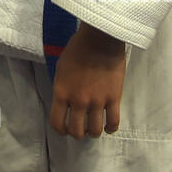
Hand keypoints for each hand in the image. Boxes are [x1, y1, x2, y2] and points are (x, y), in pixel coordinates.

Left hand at [50, 22, 126, 137]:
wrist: (100, 39)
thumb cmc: (78, 49)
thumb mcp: (61, 68)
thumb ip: (62, 87)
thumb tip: (65, 100)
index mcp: (62, 92)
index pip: (57, 123)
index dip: (60, 130)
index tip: (64, 129)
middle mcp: (78, 101)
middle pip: (76, 131)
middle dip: (77, 133)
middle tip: (81, 128)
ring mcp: (97, 101)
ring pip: (95, 130)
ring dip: (93, 132)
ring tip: (94, 127)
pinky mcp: (114, 98)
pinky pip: (113, 122)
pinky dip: (111, 128)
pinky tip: (109, 126)